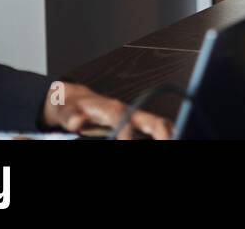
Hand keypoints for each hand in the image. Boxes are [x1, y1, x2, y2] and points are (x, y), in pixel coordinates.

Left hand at [42, 81, 172, 139]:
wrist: (75, 100)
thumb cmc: (71, 106)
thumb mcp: (65, 109)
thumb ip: (70, 115)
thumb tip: (77, 121)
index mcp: (111, 108)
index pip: (124, 120)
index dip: (127, 134)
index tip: (127, 143)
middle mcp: (128, 111)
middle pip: (154, 120)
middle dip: (163, 134)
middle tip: (170, 142)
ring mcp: (135, 118)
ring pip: (160, 124)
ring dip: (171, 134)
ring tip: (179, 139)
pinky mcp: (137, 124)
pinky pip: (157, 129)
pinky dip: (168, 134)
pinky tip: (173, 138)